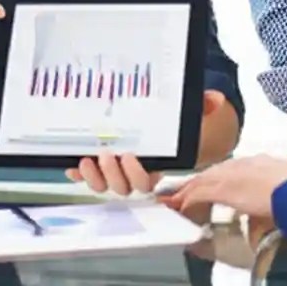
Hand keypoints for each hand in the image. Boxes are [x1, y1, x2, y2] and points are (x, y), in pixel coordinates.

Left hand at [67, 90, 228, 194]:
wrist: (149, 118)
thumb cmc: (164, 124)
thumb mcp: (180, 113)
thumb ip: (198, 107)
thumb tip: (214, 99)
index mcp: (152, 165)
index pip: (146, 180)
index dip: (137, 174)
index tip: (132, 156)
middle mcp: (131, 172)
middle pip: (123, 187)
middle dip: (114, 175)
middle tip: (109, 155)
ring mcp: (111, 171)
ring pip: (103, 186)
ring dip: (95, 178)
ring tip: (88, 160)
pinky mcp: (94, 166)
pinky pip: (85, 177)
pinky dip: (77, 174)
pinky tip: (72, 165)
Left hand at [163, 155, 286, 219]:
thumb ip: (281, 193)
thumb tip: (282, 205)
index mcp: (259, 162)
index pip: (230, 169)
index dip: (216, 178)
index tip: (209, 185)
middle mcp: (243, 164)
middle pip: (212, 173)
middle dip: (197, 183)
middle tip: (184, 192)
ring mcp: (232, 174)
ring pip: (201, 181)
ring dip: (188, 191)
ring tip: (177, 200)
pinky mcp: (224, 188)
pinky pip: (199, 193)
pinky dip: (189, 200)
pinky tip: (182, 207)